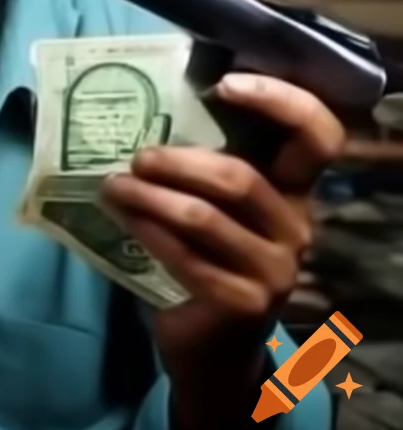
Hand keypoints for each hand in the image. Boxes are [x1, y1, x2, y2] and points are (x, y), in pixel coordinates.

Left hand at [99, 73, 344, 429]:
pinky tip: (123, 217)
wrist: (208, 345)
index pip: (317, 136)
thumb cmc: (203, 255)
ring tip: (111, 185)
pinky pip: (187, 256)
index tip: (225, 84)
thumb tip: (129, 106)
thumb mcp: (209, 204)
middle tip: (135, 157)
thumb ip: (194, 164)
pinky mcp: (244, 302)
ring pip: (204, 217)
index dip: (281, 102)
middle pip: (240, 177)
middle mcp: (296, 226)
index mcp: (292, 190)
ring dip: (149, 196)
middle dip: (178, 161)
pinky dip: (148, 231)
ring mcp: (274, 269)